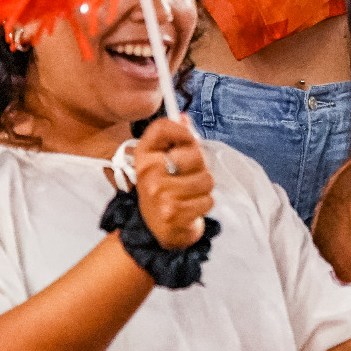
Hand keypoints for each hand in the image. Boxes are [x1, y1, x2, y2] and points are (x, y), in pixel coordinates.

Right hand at [133, 117, 214, 249]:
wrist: (154, 232)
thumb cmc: (163, 192)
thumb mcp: (162, 164)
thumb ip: (175, 139)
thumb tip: (185, 117)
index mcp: (143, 158)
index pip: (161, 129)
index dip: (181, 130)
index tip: (188, 139)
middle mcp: (148, 175)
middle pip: (193, 153)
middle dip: (200, 165)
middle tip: (191, 174)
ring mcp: (161, 196)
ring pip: (206, 179)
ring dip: (204, 188)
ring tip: (190, 194)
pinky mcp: (175, 214)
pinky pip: (207, 200)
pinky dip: (204, 204)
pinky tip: (191, 208)